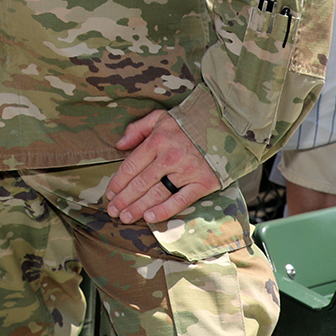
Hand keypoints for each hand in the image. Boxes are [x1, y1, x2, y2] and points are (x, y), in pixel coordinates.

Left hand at [106, 110, 221, 223]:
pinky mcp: (202, 183)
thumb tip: (119, 145)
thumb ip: (137, 129)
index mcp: (157, 140)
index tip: (109, 194)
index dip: (118, 182)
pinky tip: (149, 218)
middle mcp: (170, 157)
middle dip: (124, 199)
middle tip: (112, 211)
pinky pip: (180, 200)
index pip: (131, 166)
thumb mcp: (160, 117)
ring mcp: (186, 171)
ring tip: (126, 218)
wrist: (225, 128)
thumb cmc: (188, 124)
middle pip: (141, 183)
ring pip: (156, 194)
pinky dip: (164, 210)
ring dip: (138, 208)